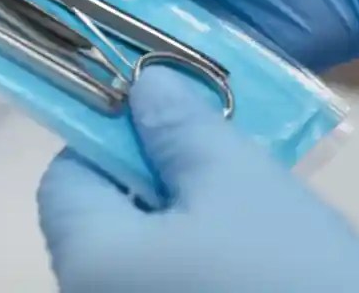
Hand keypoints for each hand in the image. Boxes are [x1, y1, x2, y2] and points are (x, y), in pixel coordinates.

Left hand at [39, 66, 358, 291]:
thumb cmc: (292, 276)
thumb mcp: (241, 185)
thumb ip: (181, 129)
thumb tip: (143, 85)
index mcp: (86, 259)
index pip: (66, 177)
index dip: (115, 137)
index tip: (175, 123)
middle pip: (105, 219)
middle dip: (161, 179)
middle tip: (227, 160)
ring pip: (144, 255)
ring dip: (189, 223)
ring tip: (256, 211)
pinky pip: (172, 286)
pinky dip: (203, 266)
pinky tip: (262, 260)